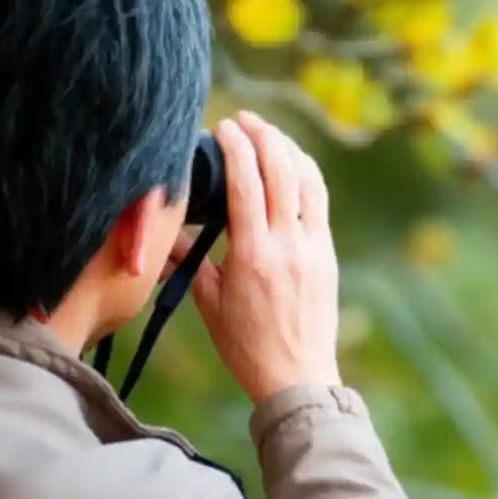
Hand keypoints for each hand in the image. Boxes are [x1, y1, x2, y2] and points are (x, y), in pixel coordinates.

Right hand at [171, 110, 340, 402]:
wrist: (297, 378)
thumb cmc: (247, 347)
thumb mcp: (210, 304)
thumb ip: (191, 261)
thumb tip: (169, 231)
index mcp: (252, 255)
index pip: (245, 183)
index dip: (236, 148)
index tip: (223, 127)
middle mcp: (287, 244)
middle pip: (280, 171)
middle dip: (263, 137)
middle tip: (245, 120)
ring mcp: (313, 247)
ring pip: (308, 180)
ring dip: (289, 149)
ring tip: (269, 133)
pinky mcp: (328, 254)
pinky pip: (319, 202)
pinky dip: (306, 174)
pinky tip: (293, 164)